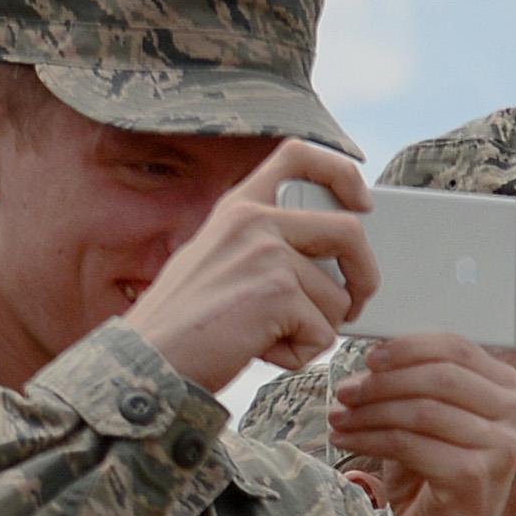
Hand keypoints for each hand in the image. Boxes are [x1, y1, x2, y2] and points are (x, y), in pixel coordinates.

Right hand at [124, 159, 371, 394]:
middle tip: (355, 303)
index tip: (363, 203)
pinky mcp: (277, 292)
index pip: (298, 156)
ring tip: (268, 336)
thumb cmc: (188, 322)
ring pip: (338, 297)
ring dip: (316, 330)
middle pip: (349, 231)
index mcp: (239, 206)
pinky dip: (300, 354)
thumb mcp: (222, 261)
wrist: (150, 359)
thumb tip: (335, 263)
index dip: (342, 173)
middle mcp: (253, 219)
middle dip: (365, 274)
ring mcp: (266, 253)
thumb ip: (268, 247)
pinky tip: (261, 350)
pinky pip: (322, 333)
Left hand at [324, 335, 515, 515]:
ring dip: (368, 411)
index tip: (368, 357)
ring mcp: (501, 447)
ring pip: (419, 409)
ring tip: (339, 418)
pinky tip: (347, 441)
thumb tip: (374, 354)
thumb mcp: (431, 422)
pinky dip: (369, 438)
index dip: (407, 347)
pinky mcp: (473, 476)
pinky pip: (408, 442)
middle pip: (438, 375)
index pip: (456, 348)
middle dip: (382, 381)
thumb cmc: (438, 482)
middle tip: (345, 392)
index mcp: (511, 393)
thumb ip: (418, 384)